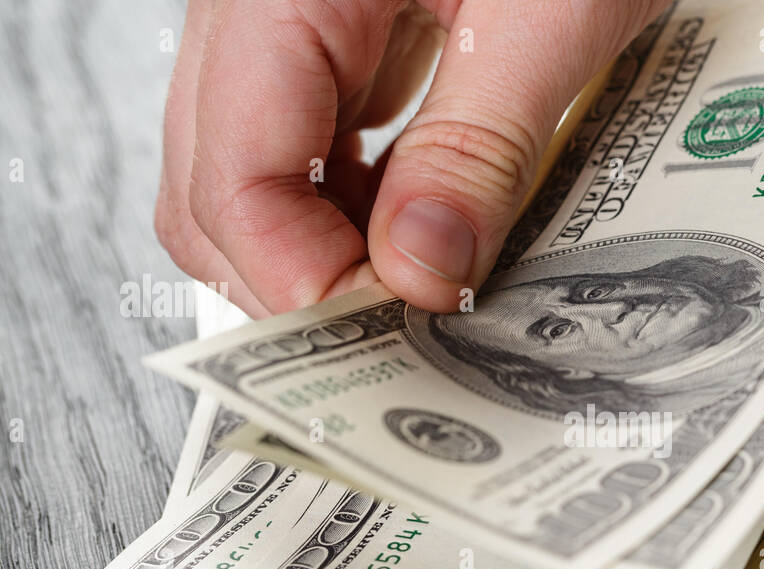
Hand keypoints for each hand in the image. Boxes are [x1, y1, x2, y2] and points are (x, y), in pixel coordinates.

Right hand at [156, 0, 665, 317]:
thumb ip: (478, 147)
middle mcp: (257, 7)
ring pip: (256, 176)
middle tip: (396, 341)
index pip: (230, 177)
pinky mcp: (339, 32)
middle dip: (295, 282)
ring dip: (327, 253)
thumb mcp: (548, 14)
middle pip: (215, 189)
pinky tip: (424, 235)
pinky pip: (313, 144)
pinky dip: (357, 209)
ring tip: (420, 297)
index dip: (297, 279)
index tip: (384, 336)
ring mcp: (288, 20)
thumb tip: (421, 275)